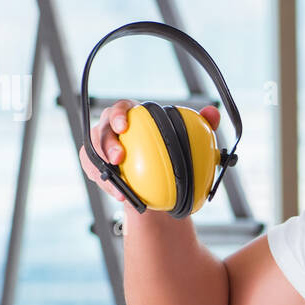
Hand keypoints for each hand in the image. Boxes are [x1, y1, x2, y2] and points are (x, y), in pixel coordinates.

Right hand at [79, 101, 222, 204]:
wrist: (159, 185)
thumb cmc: (173, 157)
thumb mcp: (191, 143)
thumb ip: (201, 126)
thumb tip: (212, 114)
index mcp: (133, 117)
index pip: (121, 108)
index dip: (119, 114)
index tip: (124, 126)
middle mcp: (112, 130)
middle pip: (101, 130)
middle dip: (106, 143)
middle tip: (118, 158)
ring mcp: (101, 150)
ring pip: (92, 153)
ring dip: (101, 167)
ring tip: (117, 183)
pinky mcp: (96, 168)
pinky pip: (95, 175)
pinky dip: (107, 186)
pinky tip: (122, 196)